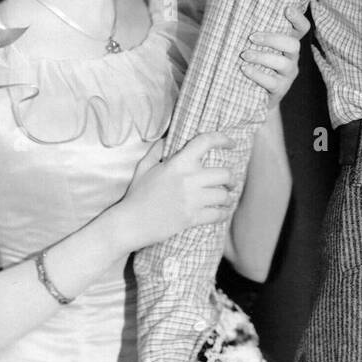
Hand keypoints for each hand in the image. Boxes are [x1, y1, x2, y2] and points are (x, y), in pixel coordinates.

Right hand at [118, 131, 236, 245]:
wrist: (130, 223)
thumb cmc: (136, 195)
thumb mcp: (144, 167)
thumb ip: (156, 150)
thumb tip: (167, 138)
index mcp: (178, 164)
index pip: (205, 142)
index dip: (222, 139)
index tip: (231, 143)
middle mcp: (188, 179)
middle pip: (225, 173)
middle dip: (231, 178)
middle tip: (230, 182)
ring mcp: (192, 200)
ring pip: (224, 196)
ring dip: (227, 198)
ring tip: (225, 199)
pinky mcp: (192, 218)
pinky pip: (218, 214)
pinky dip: (222, 214)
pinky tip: (220, 213)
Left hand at [240, 5, 310, 104]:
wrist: (253, 94)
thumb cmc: (251, 61)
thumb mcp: (254, 45)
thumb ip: (251, 30)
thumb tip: (224, 9)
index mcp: (288, 42)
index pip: (302, 28)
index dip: (298, 18)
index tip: (287, 9)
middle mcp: (292, 57)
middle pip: (293, 44)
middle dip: (273, 39)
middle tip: (251, 37)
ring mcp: (288, 74)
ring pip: (283, 63)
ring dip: (261, 57)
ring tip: (243, 55)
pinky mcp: (280, 89)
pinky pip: (272, 82)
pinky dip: (257, 74)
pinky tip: (244, 69)